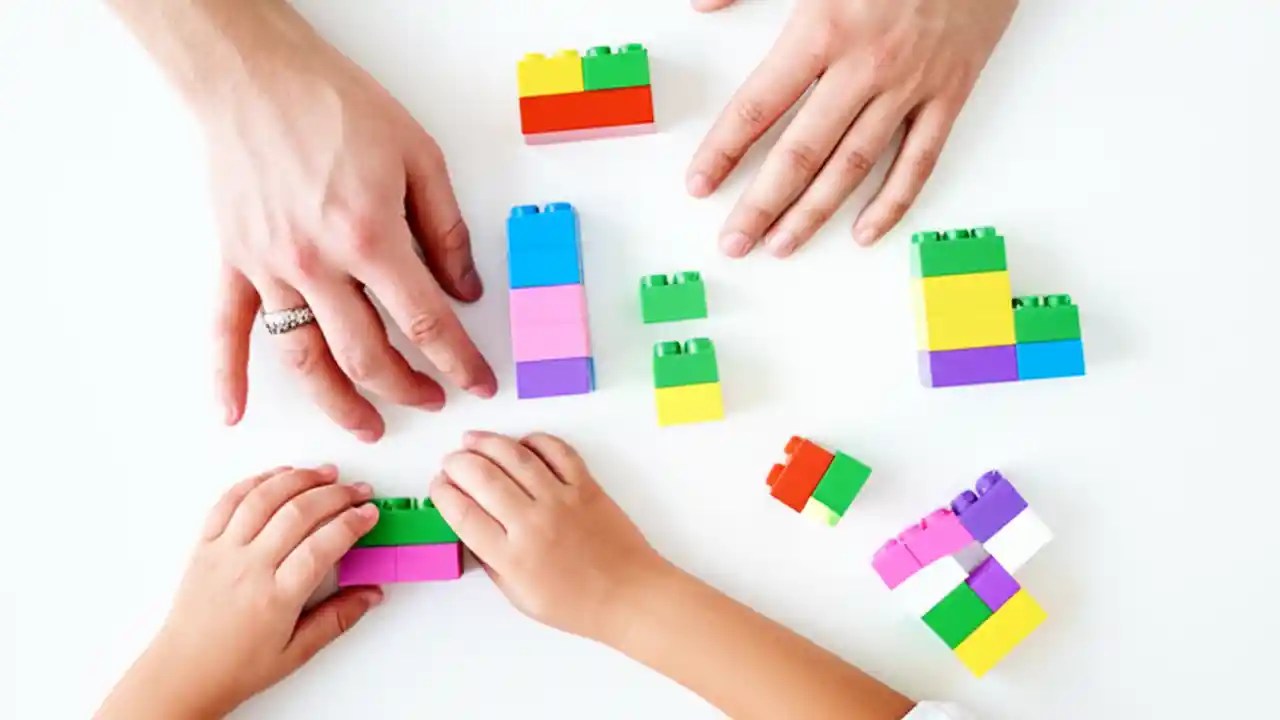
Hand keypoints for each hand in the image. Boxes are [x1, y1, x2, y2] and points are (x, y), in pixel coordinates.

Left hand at [97, 466, 381, 718]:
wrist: (183, 673)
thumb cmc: (236, 667)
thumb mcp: (297, 651)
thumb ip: (338, 619)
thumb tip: (370, 595)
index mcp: (275, 598)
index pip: (322, 547)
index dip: (352, 523)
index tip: (369, 513)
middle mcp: (248, 569)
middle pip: (298, 514)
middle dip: (335, 494)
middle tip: (356, 491)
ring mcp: (223, 553)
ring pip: (263, 498)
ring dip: (298, 478)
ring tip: (323, 473)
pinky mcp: (204, 545)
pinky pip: (228, 502)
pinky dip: (255, 482)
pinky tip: (277, 477)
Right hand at [205, 2, 495, 439]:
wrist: (256, 76)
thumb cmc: (337, 107)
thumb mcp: (419, 158)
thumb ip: (445, 231)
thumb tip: (465, 289)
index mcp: (371, 238)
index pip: (427, 323)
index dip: (460, 362)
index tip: (479, 384)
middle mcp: (318, 264)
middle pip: (369, 355)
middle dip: (408, 388)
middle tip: (432, 399)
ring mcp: (270, 268)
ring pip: (306, 360)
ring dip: (339, 402)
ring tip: (367, 426)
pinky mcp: (232, 261)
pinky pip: (226, 331)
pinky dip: (225, 377)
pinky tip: (232, 414)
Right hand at [429, 431, 668, 640]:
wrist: (629, 595)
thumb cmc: (577, 604)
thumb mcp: (519, 596)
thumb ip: (491, 561)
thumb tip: (469, 527)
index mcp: (512, 558)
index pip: (462, 513)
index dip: (443, 493)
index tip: (438, 486)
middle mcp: (533, 523)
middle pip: (482, 476)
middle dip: (457, 463)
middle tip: (451, 461)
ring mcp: (561, 500)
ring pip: (515, 456)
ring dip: (487, 442)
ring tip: (472, 440)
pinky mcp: (586, 486)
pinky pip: (556, 450)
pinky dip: (535, 440)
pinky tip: (520, 443)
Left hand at [688, 0, 1016, 256]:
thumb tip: (701, 6)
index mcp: (823, 28)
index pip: (758, 106)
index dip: (724, 151)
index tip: (700, 184)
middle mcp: (865, 66)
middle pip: (801, 152)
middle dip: (762, 204)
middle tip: (734, 241)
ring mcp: (911, 85)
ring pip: (853, 165)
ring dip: (814, 213)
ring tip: (781, 245)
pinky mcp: (951, 93)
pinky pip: (919, 160)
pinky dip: (893, 202)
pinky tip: (864, 231)